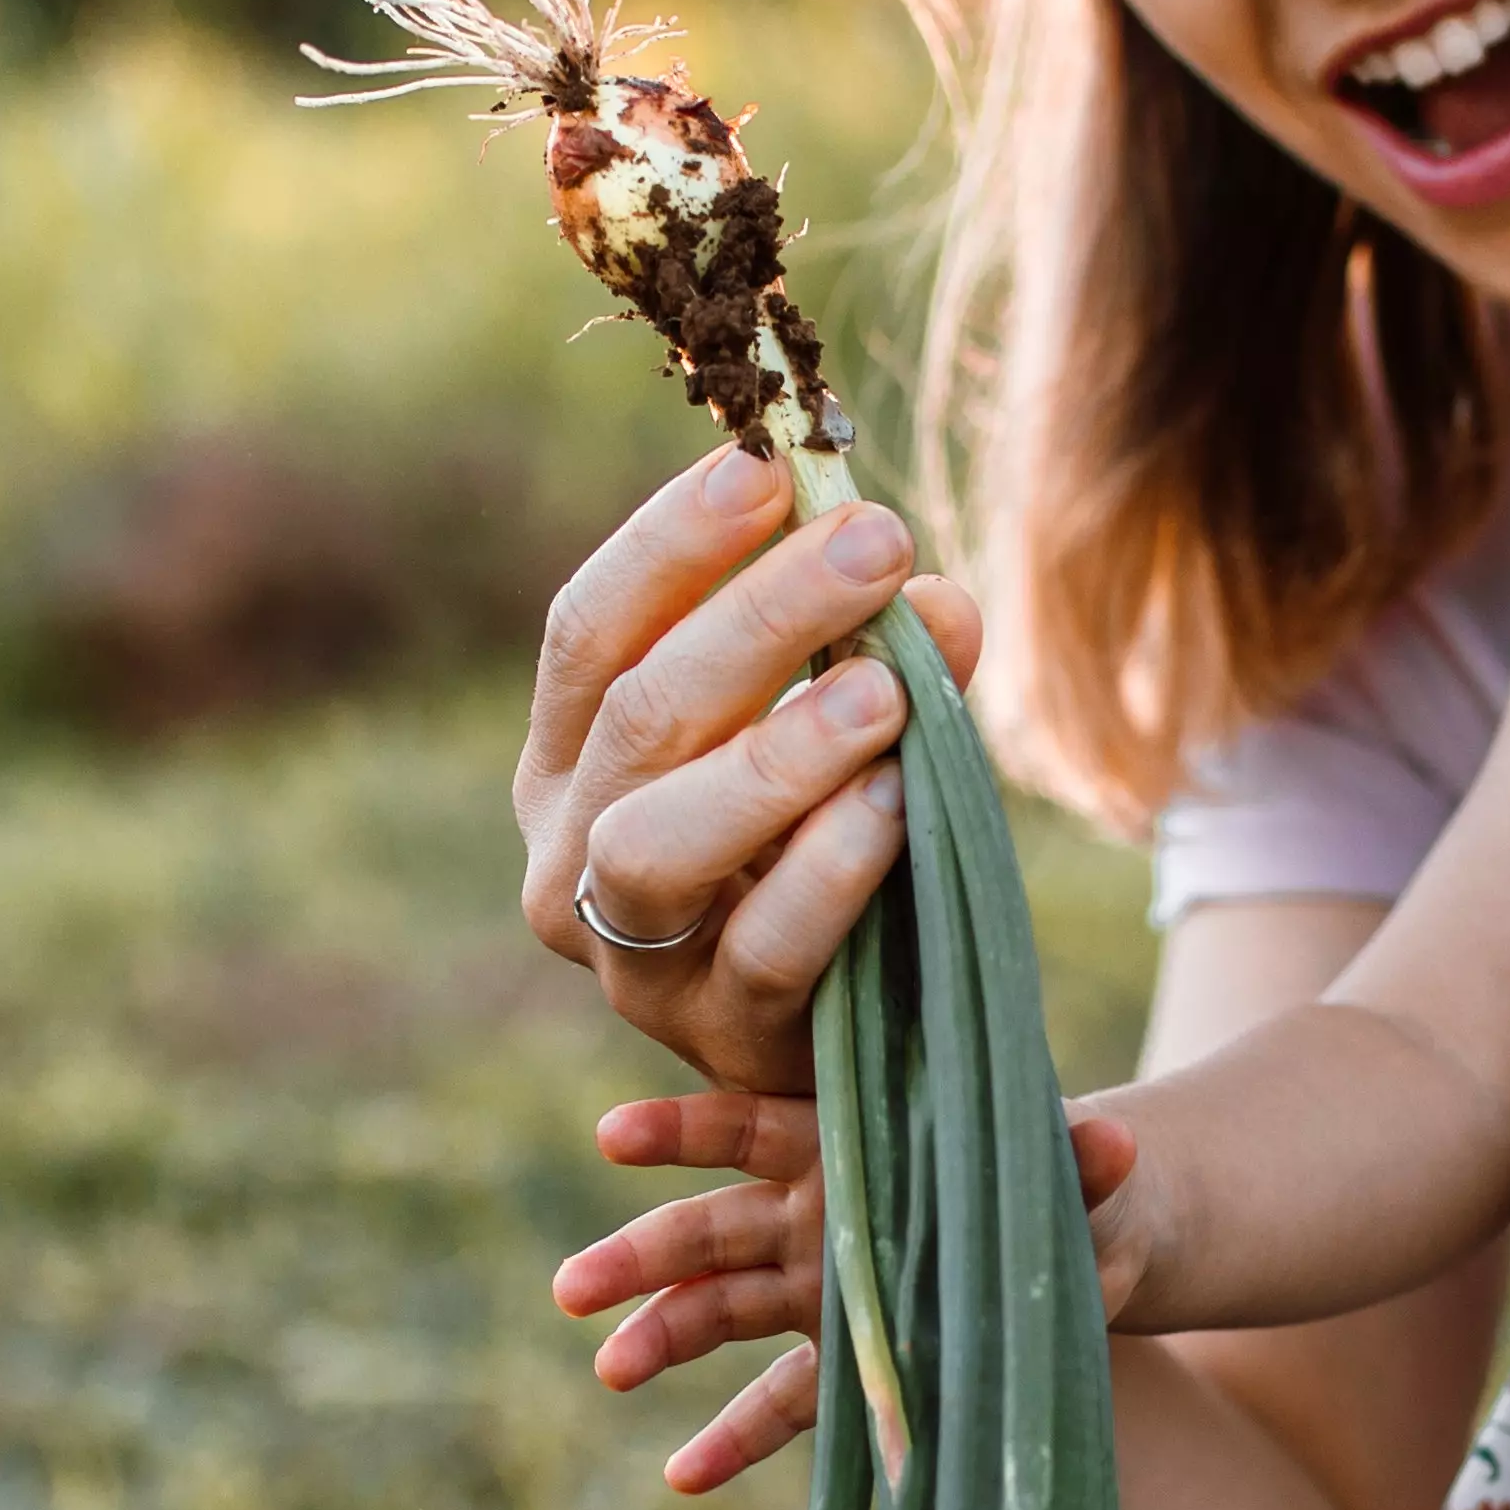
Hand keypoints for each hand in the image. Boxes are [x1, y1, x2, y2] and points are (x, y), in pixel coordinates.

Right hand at [515, 445, 989, 1087]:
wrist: (863, 1038)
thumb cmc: (824, 851)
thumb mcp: (840, 738)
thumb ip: (882, 663)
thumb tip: (938, 599)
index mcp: (573, 762)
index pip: (588, 634)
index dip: (666, 547)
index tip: (763, 471)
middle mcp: (571, 854)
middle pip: (638, 715)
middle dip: (758, 618)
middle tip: (872, 542)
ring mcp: (634, 959)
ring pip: (660, 840)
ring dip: (773, 753)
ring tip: (880, 690)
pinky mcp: (719, 1035)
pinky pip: (765, 949)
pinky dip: (826, 874)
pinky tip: (891, 806)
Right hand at [556, 1088, 1135, 1495]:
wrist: (1095, 1244)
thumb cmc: (1078, 1186)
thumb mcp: (1086, 1173)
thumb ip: (1083, 1162)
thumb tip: (1119, 1141)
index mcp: (858, 1144)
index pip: (755, 1126)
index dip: (687, 1132)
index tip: (613, 1140)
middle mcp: (821, 1214)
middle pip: (713, 1228)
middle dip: (642, 1255)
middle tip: (576, 1289)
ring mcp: (825, 1292)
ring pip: (722, 1308)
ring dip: (662, 1336)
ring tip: (608, 1369)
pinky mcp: (851, 1364)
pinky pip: (781, 1403)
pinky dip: (734, 1438)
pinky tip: (682, 1474)